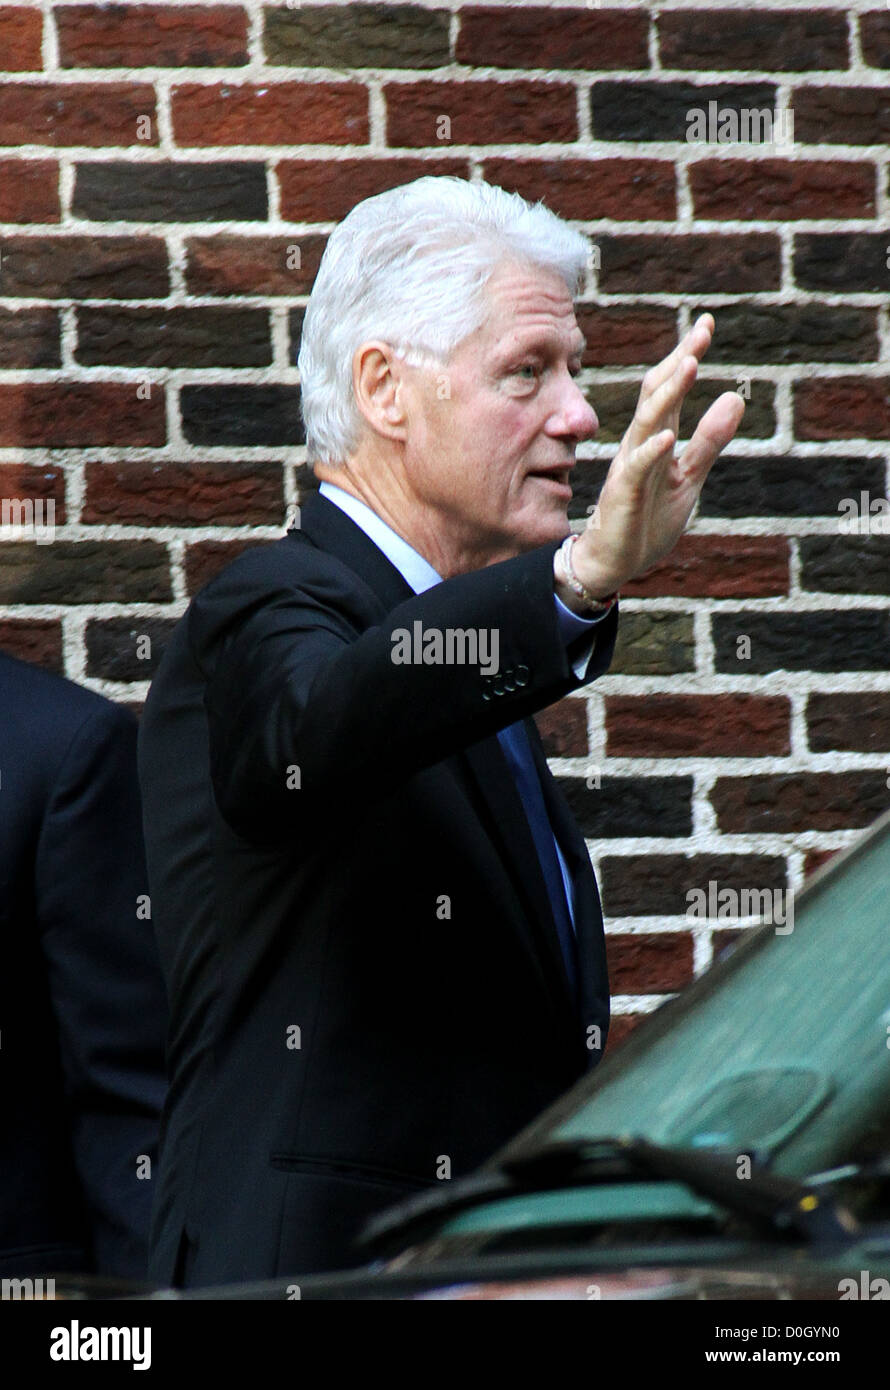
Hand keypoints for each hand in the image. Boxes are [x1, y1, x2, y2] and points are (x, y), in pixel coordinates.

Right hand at [572, 314, 744, 595]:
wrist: (614, 561)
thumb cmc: (648, 517)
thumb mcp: (689, 476)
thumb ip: (709, 440)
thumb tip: (736, 397)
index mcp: (655, 438)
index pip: (670, 389)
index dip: (687, 356)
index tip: (706, 323)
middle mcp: (640, 444)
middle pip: (657, 394)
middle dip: (679, 361)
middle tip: (702, 330)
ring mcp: (630, 468)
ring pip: (648, 423)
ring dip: (668, 394)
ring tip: (690, 365)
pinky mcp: (624, 494)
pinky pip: (636, 469)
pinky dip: (651, 452)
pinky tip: (667, 437)